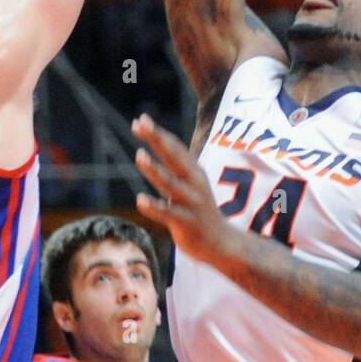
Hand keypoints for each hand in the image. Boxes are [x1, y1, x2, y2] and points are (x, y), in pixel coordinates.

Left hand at [133, 114, 229, 265]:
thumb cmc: (199, 209)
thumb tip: (160, 143)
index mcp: (193, 172)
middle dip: (156, 139)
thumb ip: (175, 166)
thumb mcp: (191, 183)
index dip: (158, 133)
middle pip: (172, 157)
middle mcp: (193, 183)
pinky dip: (154, 207)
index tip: (140, 118)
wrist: (221, 243)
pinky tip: (139, 200)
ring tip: (139, 155)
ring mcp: (190, 202)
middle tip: (140, 124)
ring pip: (170, 183)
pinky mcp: (186, 223)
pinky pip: (168, 214)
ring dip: (154, 169)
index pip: (174, 147)